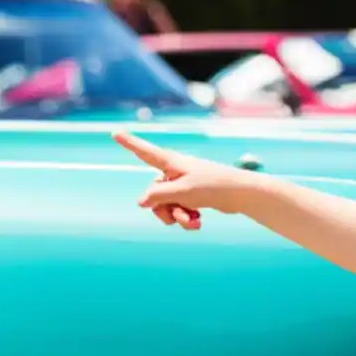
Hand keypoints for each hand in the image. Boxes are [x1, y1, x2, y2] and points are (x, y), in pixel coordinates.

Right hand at [113, 131, 257, 229]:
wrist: (241, 195)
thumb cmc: (213, 186)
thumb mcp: (182, 192)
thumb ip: (158, 196)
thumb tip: (141, 202)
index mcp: (172, 163)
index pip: (145, 152)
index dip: (130, 143)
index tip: (115, 133)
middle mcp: (175, 172)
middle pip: (154, 194)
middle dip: (163, 210)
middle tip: (176, 218)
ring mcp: (184, 184)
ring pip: (167, 205)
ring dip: (177, 217)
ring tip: (193, 221)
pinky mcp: (193, 196)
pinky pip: (180, 210)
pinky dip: (186, 218)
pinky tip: (198, 222)